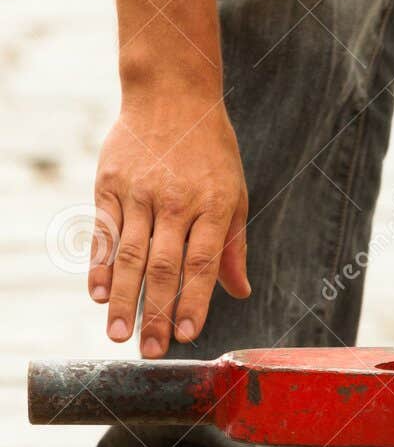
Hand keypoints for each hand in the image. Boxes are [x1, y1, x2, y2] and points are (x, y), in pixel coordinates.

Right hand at [90, 97, 250, 356]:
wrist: (172, 94)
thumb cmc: (210, 152)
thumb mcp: (234, 193)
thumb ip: (231, 246)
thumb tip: (240, 291)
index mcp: (211, 207)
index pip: (201, 264)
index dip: (193, 301)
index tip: (185, 334)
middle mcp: (175, 202)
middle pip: (163, 267)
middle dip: (155, 313)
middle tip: (149, 351)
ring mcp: (139, 193)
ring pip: (130, 255)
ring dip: (124, 299)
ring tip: (118, 335)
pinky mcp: (110, 185)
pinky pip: (104, 232)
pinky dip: (100, 265)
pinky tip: (98, 294)